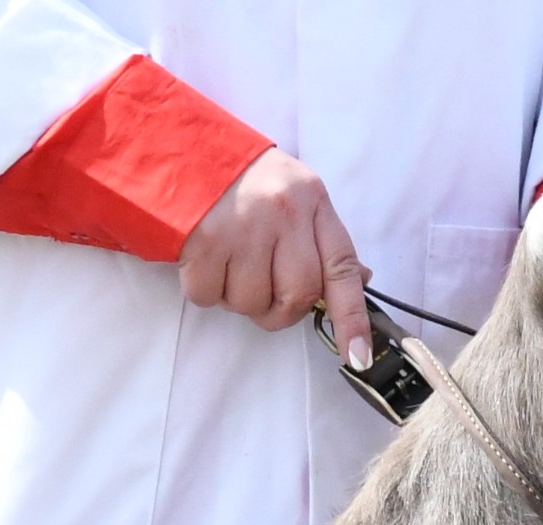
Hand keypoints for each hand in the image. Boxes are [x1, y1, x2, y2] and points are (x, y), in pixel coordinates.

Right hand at [178, 145, 369, 355]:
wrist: (184, 151)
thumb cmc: (245, 181)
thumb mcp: (297, 195)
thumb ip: (323, 239)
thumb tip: (358, 280)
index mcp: (312, 201)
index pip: (341, 267)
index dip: (351, 317)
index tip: (357, 355)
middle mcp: (282, 213)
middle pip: (297, 296)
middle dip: (281, 310)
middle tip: (264, 293)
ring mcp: (243, 227)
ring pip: (251, 303)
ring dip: (238, 298)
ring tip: (230, 263)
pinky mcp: (203, 242)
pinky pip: (209, 297)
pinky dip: (204, 290)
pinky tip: (205, 261)